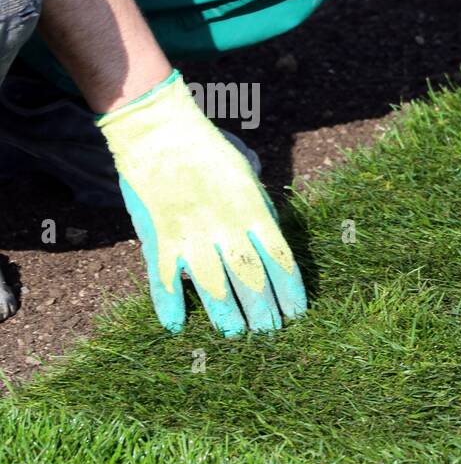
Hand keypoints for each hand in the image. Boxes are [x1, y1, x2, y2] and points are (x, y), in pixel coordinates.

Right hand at [97, 71, 306, 335]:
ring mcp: (192, 235)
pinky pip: (165, 281)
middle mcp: (227, 227)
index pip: (282, 260)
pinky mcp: (160, 238)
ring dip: (227, 315)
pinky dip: (170, 306)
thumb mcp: (248, 172)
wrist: (159, 131)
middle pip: (252, 280)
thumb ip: (260, 203)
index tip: (298, 313)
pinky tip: (177, 326)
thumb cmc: (209, 149)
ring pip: (215, 288)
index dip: (291, 292)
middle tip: (270, 330)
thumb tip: (271, 227)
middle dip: (264, 310)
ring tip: (236, 333)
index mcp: (254, 210)